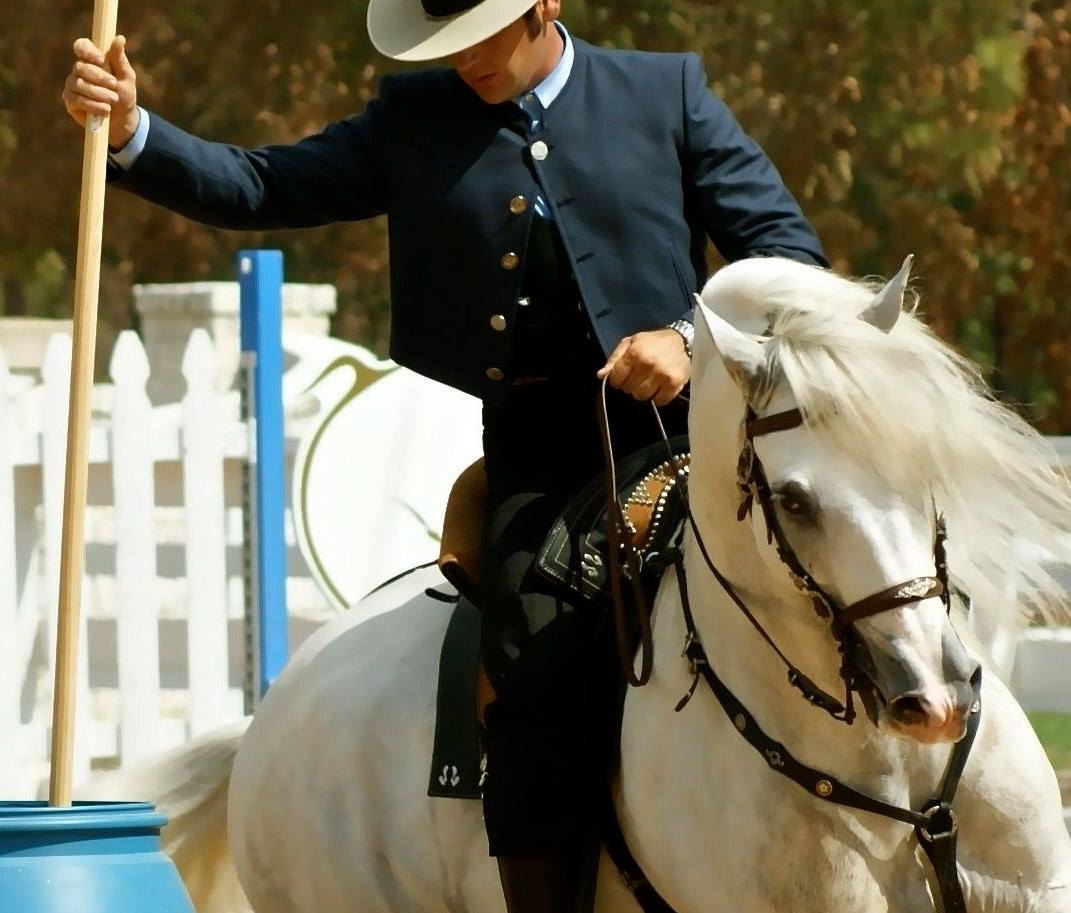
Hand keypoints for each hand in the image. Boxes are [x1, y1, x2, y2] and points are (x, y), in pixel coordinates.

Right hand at [62, 35, 138, 149]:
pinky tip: (105, 110)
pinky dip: (93, 105)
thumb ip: (120, 59)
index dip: (87, 51)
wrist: (123, 120)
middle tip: (114, 86)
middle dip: (99, 77)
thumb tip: (119, 38)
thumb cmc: (124, 95)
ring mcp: (72, 85)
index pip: (81, 46)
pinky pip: (77, 99)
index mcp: (92, 60)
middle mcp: (79, 70)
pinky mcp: (70, 101)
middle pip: (80, 67)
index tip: (100, 60)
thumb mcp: (126, 77)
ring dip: (99, 93)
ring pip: (79, 84)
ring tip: (113, 100)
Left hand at [596, 327, 690, 405]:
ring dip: (643, 392)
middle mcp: (648, 364)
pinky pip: (660, 401)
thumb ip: (614, 359)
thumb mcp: (630, 343)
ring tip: (649, 381)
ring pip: (642, 397)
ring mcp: (662, 375)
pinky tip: (660, 386)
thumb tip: (601, 375)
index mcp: (635, 353)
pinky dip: (658, 397)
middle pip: (629, 389)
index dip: (618, 379)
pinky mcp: (675, 384)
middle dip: (631, 384)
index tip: (625, 375)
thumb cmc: (652, 342)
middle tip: (639, 376)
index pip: (616, 379)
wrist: (682, 340)